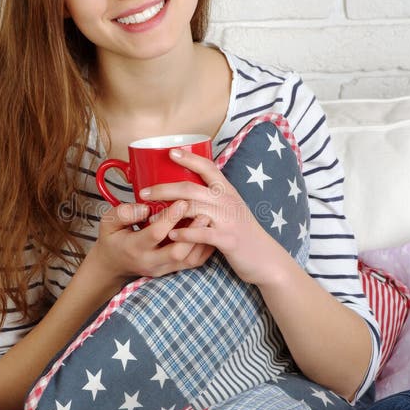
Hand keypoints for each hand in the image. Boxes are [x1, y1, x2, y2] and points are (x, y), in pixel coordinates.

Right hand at [91, 198, 213, 281]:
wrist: (114, 264)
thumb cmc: (113, 239)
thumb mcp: (108, 223)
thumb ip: (123, 213)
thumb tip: (145, 208)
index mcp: (134, 247)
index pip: (155, 234)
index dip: (170, 218)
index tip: (182, 201)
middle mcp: (150, 261)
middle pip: (177, 252)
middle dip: (192, 233)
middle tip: (204, 213)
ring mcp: (163, 269)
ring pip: (189, 260)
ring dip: (202, 241)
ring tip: (210, 222)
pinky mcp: (172, 270)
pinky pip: (193, 263)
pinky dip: (204, 249)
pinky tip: (209, 233)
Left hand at [139, 148, 278, 286]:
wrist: (265, 258)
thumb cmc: (244, 233)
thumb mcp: (232, 210)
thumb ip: (215, 200)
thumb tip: (191, 192)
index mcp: (228, 192)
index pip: (208, 167)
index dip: (189, 158)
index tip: (171, 152)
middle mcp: (228, 201)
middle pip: (191, 188)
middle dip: (164, 189)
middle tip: (144, 192)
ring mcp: (228, 219)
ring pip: (193, 209)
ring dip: (168, 213)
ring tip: (150, 218)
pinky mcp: (227, 239)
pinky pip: (202, 233)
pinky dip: (185, 233)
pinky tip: (171, 235)